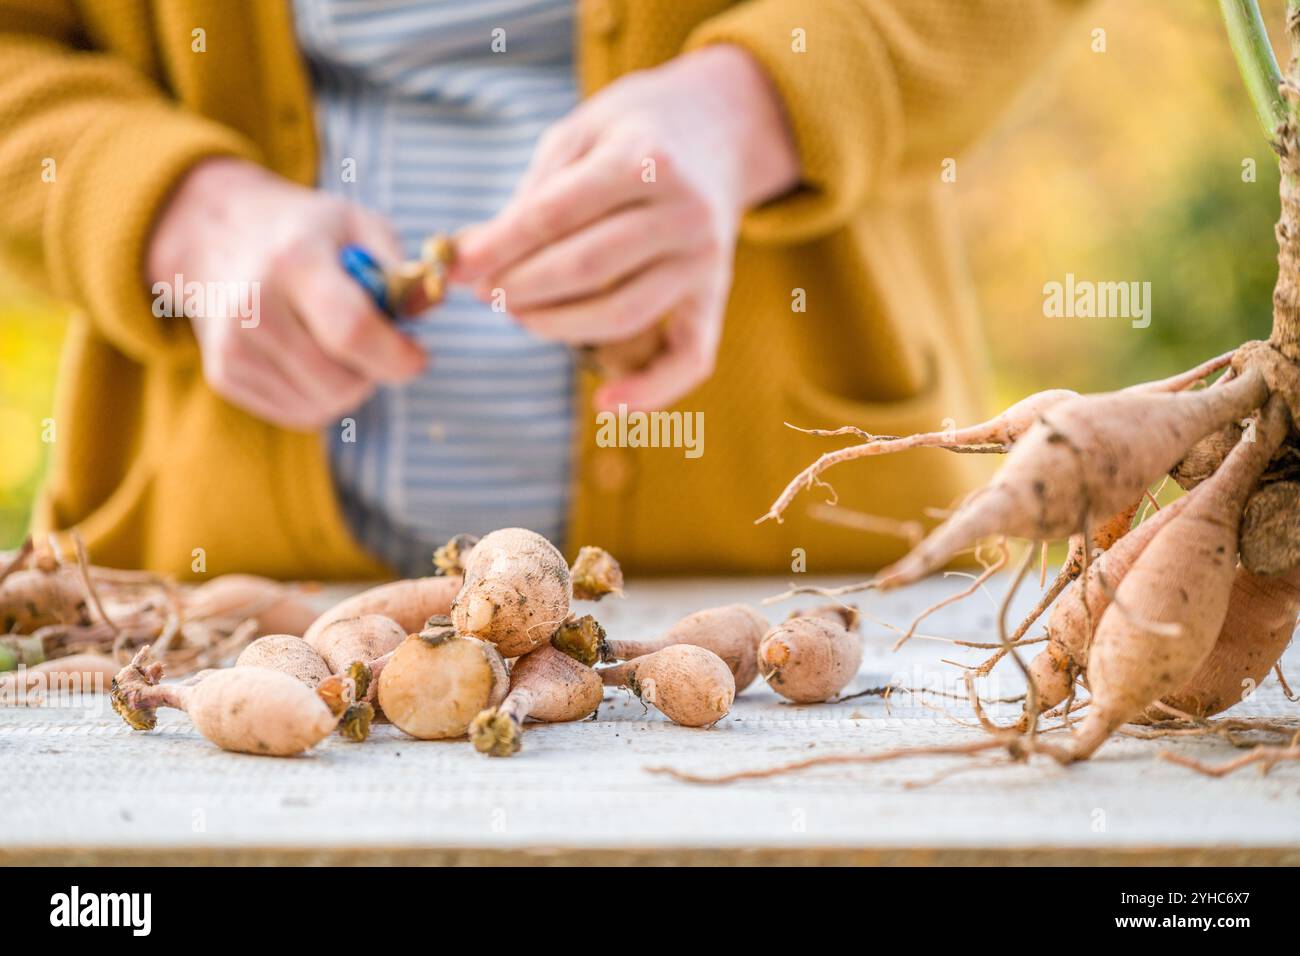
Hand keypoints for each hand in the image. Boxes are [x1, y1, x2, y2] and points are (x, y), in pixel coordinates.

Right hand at [147, 158, 425, 430]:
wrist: (217, 232)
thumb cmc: (306, 231)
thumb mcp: (359, 225)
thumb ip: (400, 269)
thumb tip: (430, 307)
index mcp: (294, 261)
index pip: (352, 332)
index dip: (397, 356)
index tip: (417, 356)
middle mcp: (254, 306)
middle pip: (340, 383)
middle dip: (375, 373)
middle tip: (376, 346)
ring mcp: (232, 345)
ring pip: (323, 406)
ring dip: (350, 387)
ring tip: (339, 345)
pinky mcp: (223, 374)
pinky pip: (299, 414)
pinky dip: (320, 395)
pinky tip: (311, 356)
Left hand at [452, 45, 798, 410]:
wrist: (720, 130)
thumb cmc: (632, 134)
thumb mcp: (579, 136)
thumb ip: (531, 195)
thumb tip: (471, 257)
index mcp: (646, 157)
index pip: (555, 214)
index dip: (499, 246)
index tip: (456, 267)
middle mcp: (684, 211)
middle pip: (586, 267)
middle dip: (520, 286)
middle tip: (482, 292)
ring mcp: (704, 258)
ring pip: (621, 314)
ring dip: (557, 325)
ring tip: (518, 313)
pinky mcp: (716, 296)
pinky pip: (689, 358)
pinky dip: (651, 392)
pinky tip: (605, 404)